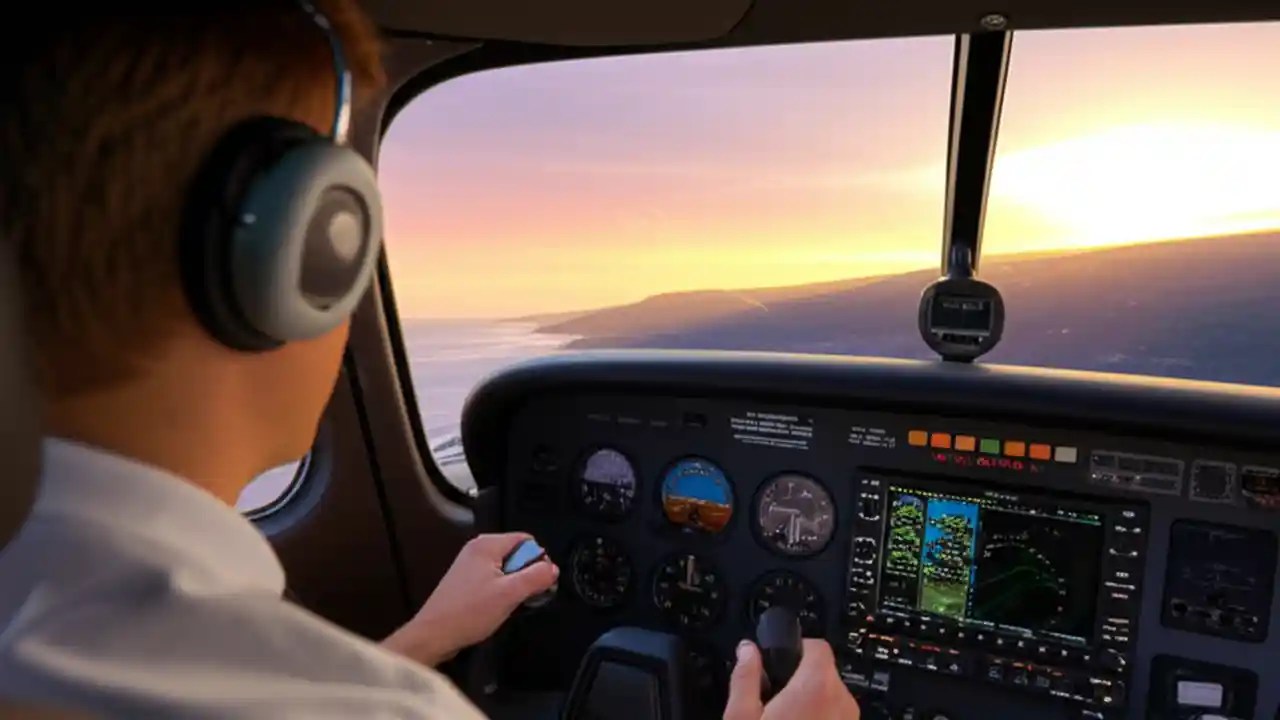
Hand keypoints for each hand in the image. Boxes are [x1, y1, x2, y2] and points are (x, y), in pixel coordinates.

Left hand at [381, 532, 558, 666]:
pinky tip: (496, 608)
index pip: (526, 540)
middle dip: (525, 574)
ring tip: (508, 605)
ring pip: (506, 569)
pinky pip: (493, 579)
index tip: (538, 583)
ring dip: (513, 586)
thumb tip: (553, 568)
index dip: (538, 560)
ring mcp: (469, 565)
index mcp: (487, 545)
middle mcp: (477, 549)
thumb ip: (536, 577)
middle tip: (523, 597)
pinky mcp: (465, 581)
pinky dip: (500, 592)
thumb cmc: (469, 613)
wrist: (434, 635)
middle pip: (516, 554)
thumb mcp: (510, 594)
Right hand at [723, 639, 860, 719]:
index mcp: (815, 689)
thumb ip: (745, 677)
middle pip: (824, 672)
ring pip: (831, 697)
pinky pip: (837, 717)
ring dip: (812, 701)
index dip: (798, 646)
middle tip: (776, 698)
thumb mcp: (741, 717)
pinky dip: (821, 718)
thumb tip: (746, 651)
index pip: (818, 646)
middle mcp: (841, 703)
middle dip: (801, 678)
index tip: (782, 657)